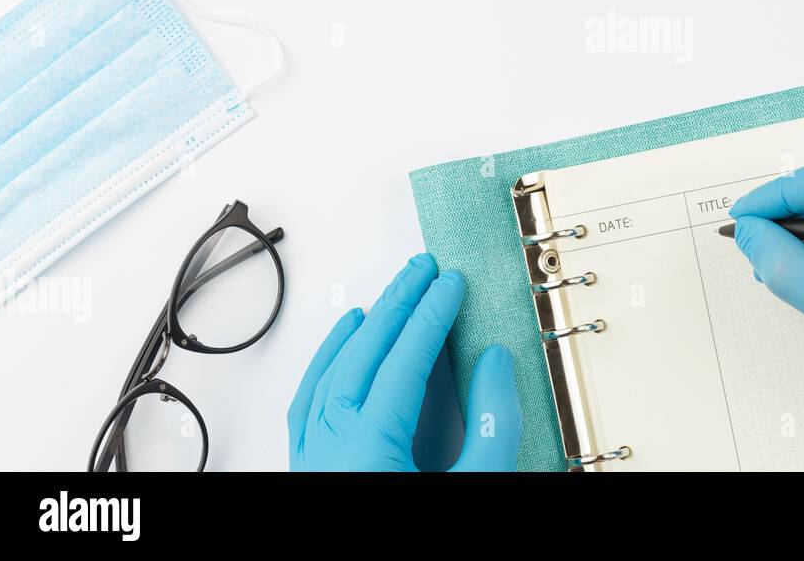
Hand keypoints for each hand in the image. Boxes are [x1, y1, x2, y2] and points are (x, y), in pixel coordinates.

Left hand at [288, 253, 520, 470]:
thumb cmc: (425, 550)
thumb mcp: (477, 484)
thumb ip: (492, 427)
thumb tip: (495, 364)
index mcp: (370, 449)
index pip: (406, 360)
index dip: (432, 315)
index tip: (450, 284)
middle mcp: (331, 448)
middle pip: (364, 354)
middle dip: (398, 303)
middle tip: (422, 270)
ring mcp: (313, 459)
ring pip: (332, 372)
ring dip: (364, 329)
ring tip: (389, 296)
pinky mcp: (308, 469)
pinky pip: (307, 403)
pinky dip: (327, 363)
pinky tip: (342, 343)